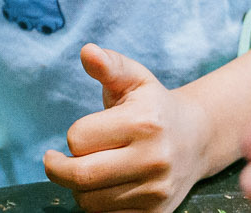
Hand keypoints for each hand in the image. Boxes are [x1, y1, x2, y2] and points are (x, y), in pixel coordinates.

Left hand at [45, 46, 213, 212]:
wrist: (197, 139)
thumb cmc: (154, 106)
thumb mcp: (135, 79)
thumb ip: (110, 65)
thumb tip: (87, 52)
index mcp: (144, 122)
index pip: (79, 139)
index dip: (74, 135)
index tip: (81, 133)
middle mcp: (154, 159)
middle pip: (81, 175)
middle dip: (58, 168)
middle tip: (53, 161)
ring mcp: (156, 191)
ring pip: (90, 202)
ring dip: (77, 189)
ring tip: (86, 172)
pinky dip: (96, 206)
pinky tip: (103, 188)